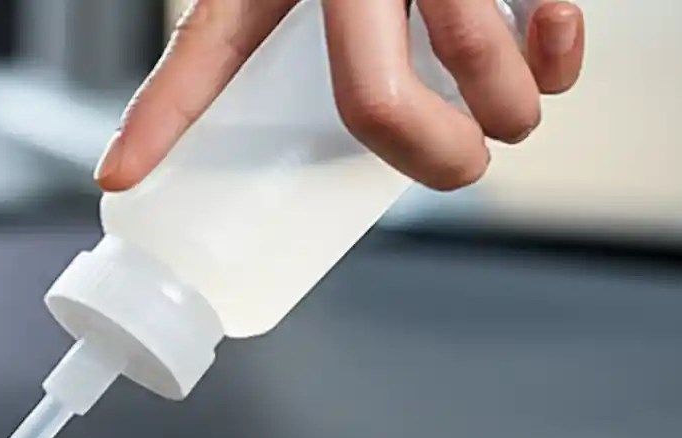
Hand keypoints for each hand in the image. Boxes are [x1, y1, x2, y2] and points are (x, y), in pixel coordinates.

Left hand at [96, 0, 584, 191]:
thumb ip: (323, 22)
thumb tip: (358, 117)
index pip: (205, 45)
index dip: (157, 120)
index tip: (118, 178)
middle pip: (372, 99)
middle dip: (429, 159)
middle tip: (459, 168)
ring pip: (472, 60)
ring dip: (508, 117)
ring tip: (510, 119)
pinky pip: (550, 16)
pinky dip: (563, 56)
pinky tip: (554, 50)